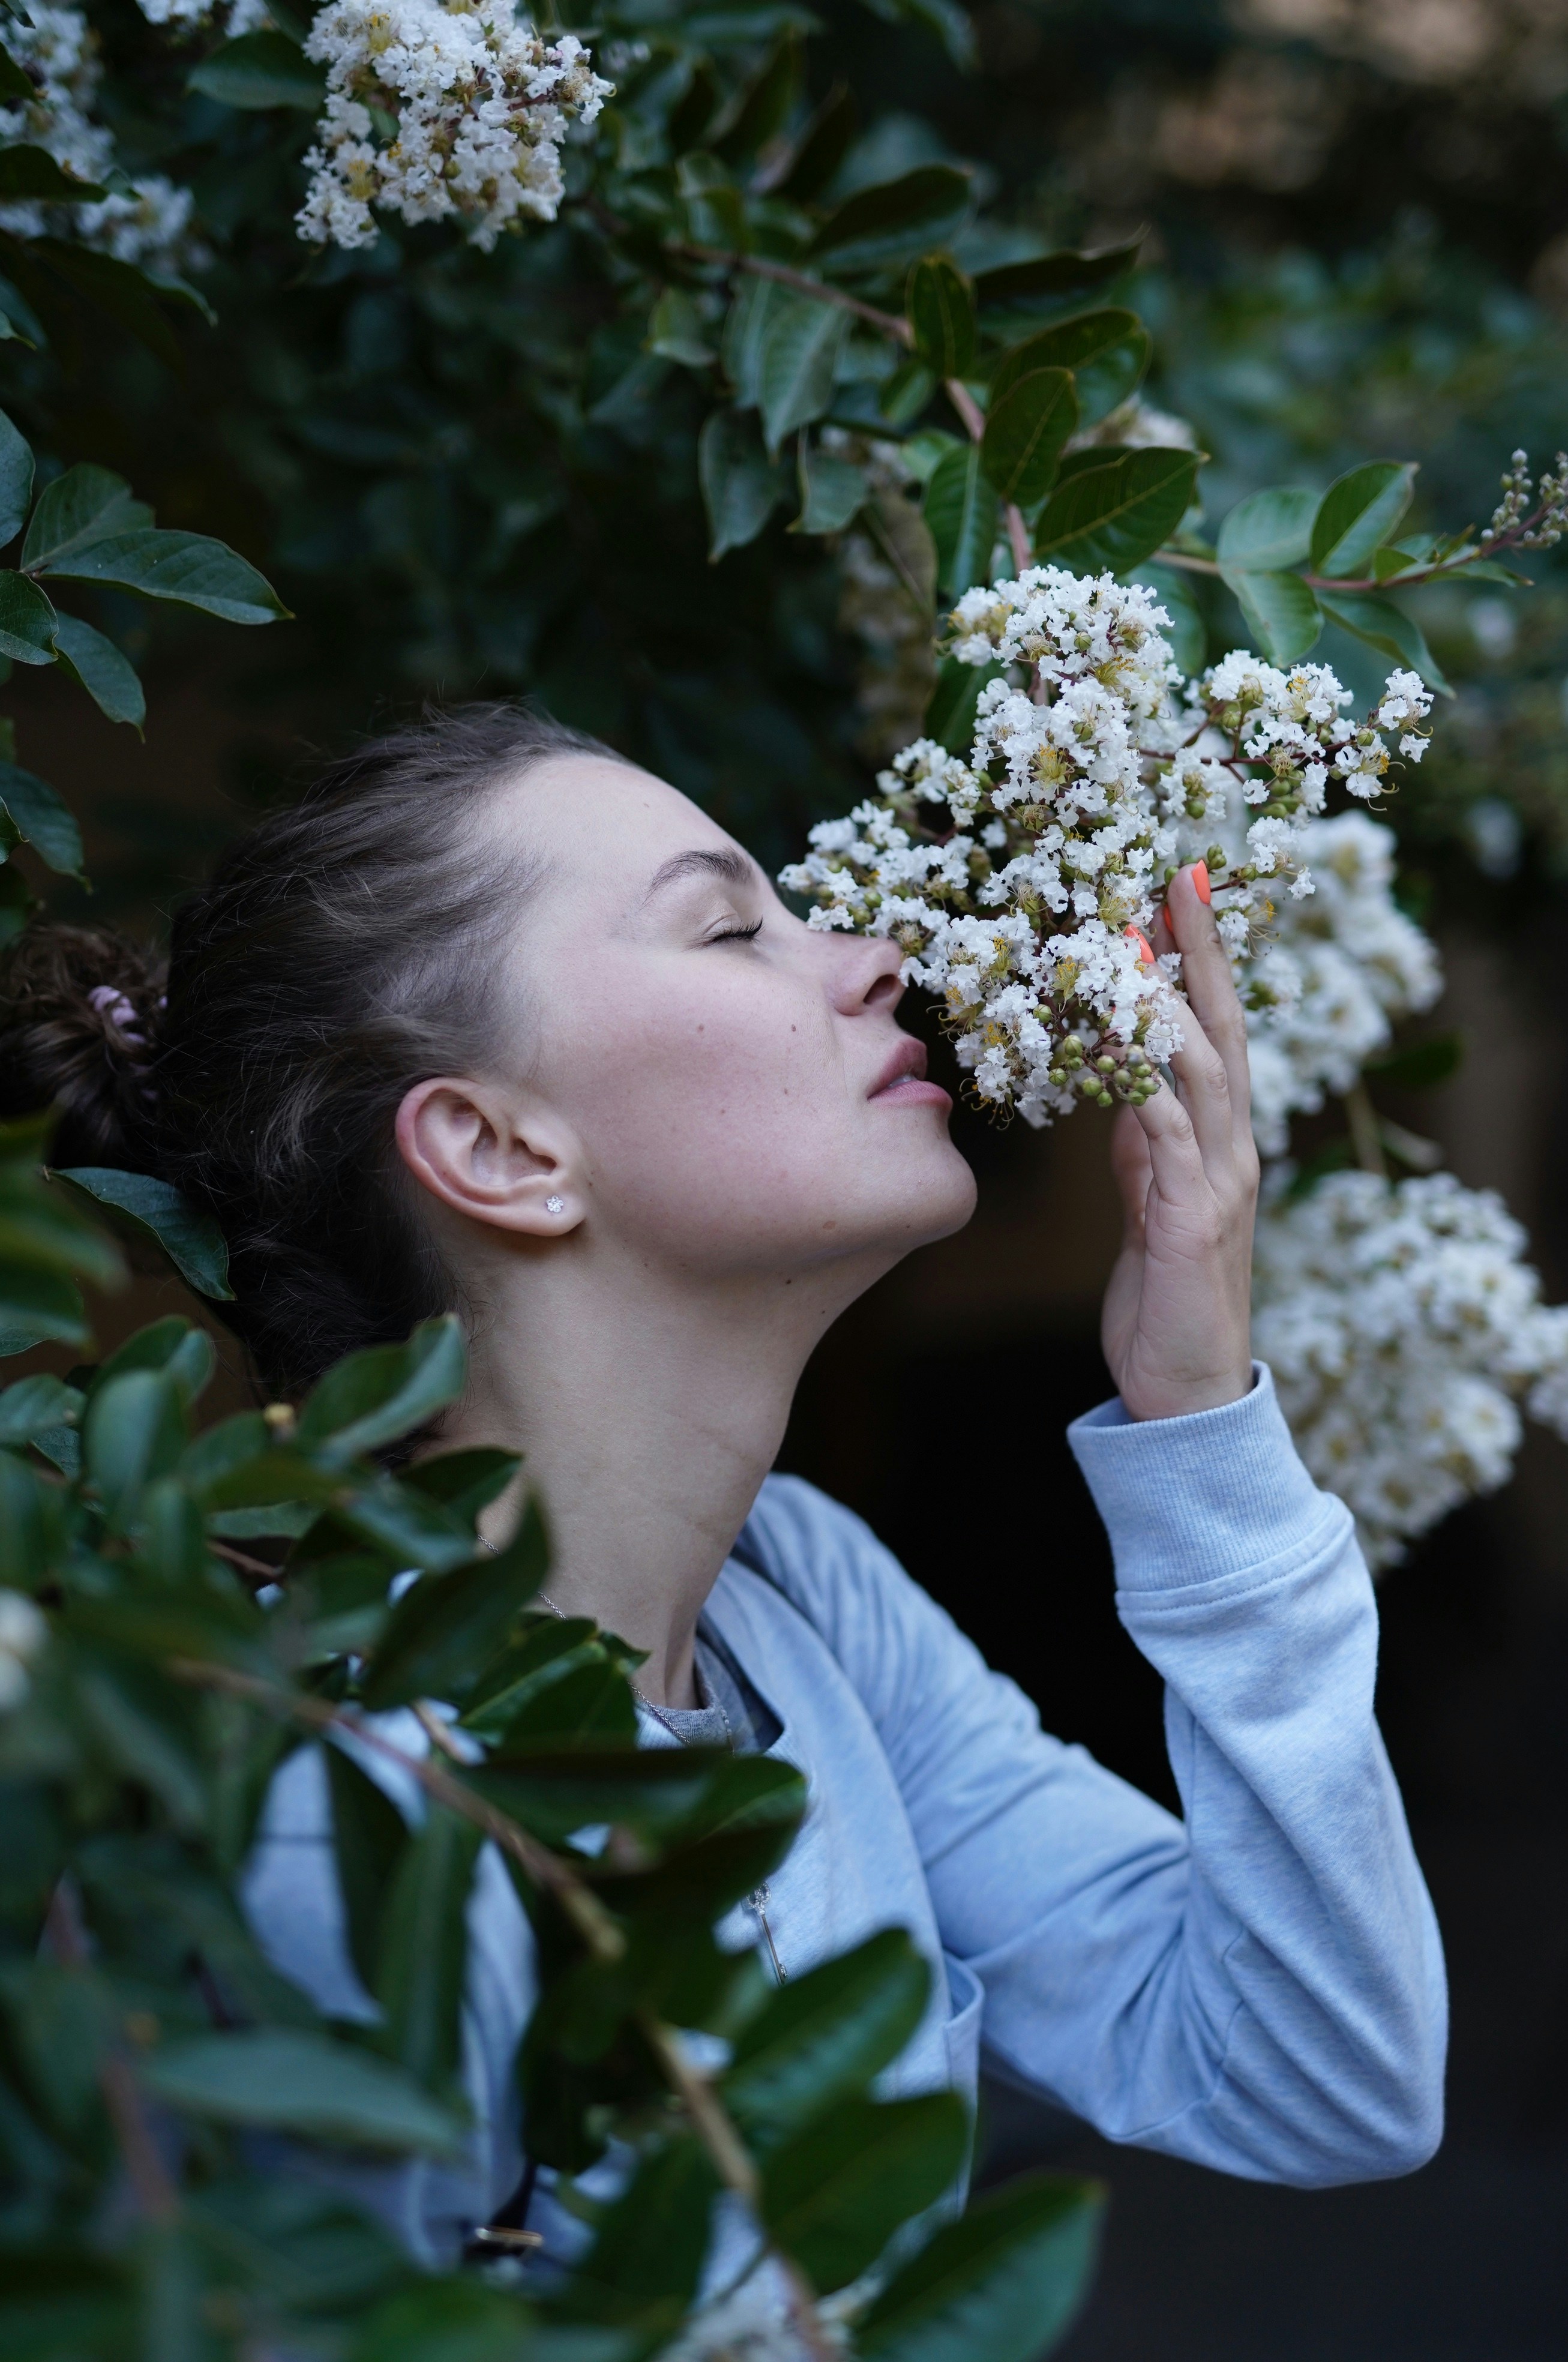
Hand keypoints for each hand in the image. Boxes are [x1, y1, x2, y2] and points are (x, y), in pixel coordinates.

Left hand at [1100, 864, 1259, 1421]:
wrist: (1184, 1391)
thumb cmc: (1164, 1299)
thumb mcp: (1147, 1202)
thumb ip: (1143, 1144)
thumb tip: (1122, 1083)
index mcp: (1221, 1140)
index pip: (1217, 1029)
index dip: (1199, 961)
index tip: (1174, 892)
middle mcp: (1234, 1148)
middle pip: (1224, 1027)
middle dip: (1199, 951)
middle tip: (1174, 877)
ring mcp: (1221, 1181)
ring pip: (1200, 1068)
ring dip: (1166, 1002)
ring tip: (1132, 944)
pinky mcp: (1192, 1219)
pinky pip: (1166, 1135)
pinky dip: (1143, 1085)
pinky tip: (1116, 1047)